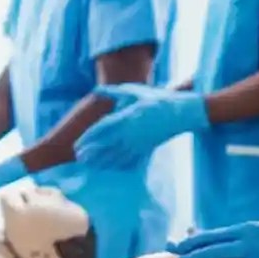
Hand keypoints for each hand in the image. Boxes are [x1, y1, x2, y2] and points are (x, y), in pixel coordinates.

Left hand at [73, 83, 209, 166]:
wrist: (181, 113)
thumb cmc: (158, 99)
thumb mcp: (135, 91)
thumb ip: (114, 92)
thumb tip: (97, 89)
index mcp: (125, 118)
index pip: (101, 130)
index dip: (88, 139)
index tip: (77, 145)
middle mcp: (130, 133)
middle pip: (106, 146)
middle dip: (91, 153)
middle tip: (79, 158)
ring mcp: (139, 143)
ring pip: (116, 156)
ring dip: (102, 162)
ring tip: (90, 166)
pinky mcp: (147, 149)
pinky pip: (131, 160)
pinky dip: (120, 165)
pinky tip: (112, 168)